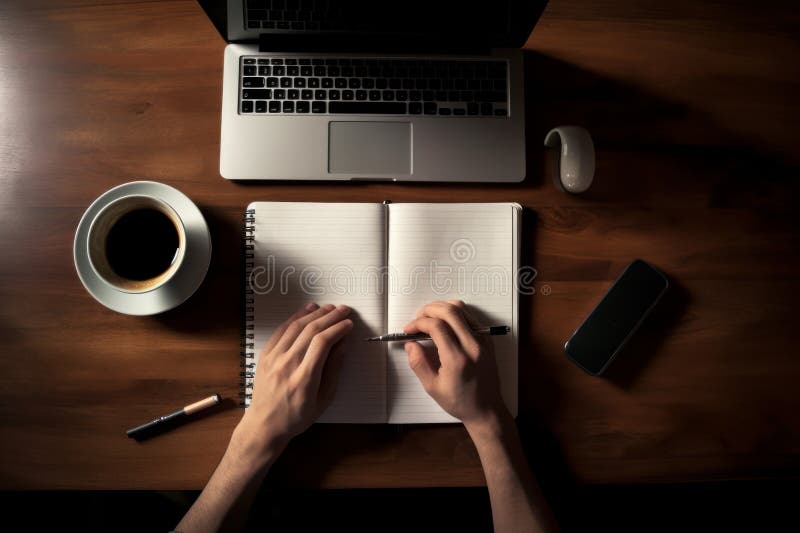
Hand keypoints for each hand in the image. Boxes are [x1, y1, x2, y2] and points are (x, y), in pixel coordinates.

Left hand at [235, 303, 352, 462]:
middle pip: (310, 331)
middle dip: (330, 317)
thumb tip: (343, 344)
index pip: (322, 343)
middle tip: (344, 310)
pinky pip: (281, 330)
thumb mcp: (323, 399)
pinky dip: (295, 317)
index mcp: (304, 378)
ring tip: (329, 307)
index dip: (338, 329)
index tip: (349, 324)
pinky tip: (306, 311)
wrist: (265, 424)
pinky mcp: (265, 355)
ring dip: (314, 313)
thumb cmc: (298, 416)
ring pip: (295, 326)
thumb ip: (333, 370)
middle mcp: (287, 364)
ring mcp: (273, 358)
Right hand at [403, 300, 506, 429]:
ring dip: (442, 308)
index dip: (418, 323)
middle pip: (450, 311)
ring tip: (429, 318)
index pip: (436, 326)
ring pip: (461, 309)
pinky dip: (454, 313)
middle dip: (429, 309)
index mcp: (458, 359)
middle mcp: (473, 345)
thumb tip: (410, 344)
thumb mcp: (432, 387)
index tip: (409, 330)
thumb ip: (418, 363)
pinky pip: (469, 317)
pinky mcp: (487, 339)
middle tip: (417, 319)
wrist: (487, 409)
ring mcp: (483, 340)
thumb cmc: (460, 401)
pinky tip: (444, 323)